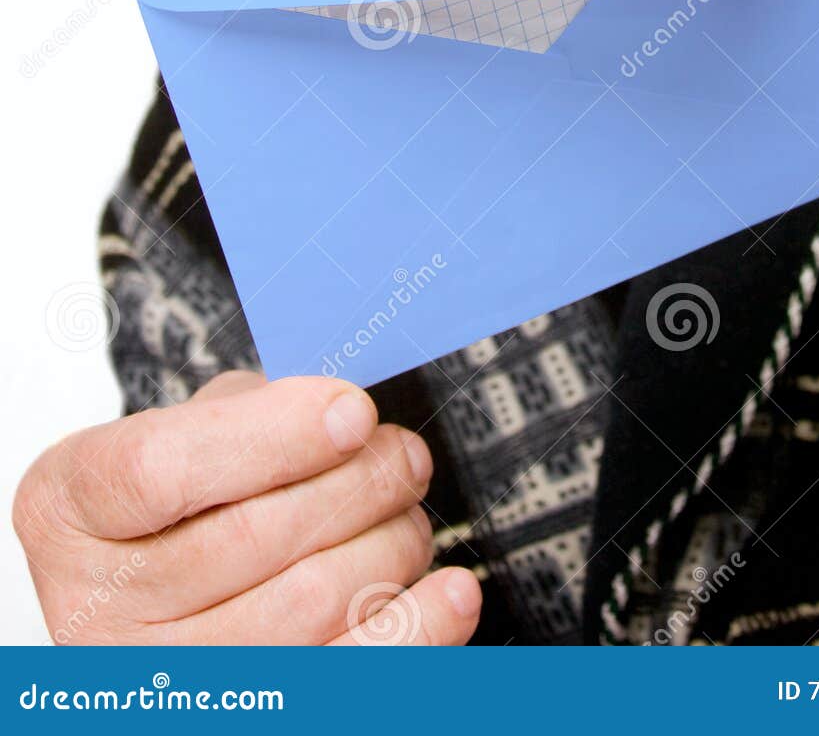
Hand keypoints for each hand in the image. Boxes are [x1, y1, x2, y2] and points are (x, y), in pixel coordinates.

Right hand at [13, 371, 480, 644]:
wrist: (172, 574)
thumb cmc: (195, 487)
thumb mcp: (196, 425)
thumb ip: (254, 414)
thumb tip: (348, 423)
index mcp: (69, 507)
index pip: (161, 470)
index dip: (270, 437)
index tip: (354, 411)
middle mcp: (94, 606)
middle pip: (250, 539)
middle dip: (357, 484)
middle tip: (403, 454)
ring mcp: (159, 683)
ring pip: (304, 608)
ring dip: (388, 546)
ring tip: (407, 511)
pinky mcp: (235, 719)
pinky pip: (342, 684)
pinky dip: (413, 633)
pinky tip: (450, 592)